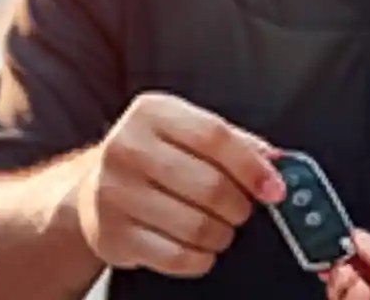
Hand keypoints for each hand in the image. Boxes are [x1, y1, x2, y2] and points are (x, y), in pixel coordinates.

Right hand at [73, 91, 286, 277]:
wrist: (94, 189)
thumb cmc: (154, 158)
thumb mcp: (188, 133)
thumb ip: (235, 143)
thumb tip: (276, 162)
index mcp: (152, 112)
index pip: (214, 136)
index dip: (252, 166)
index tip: (275, 189)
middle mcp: (126, 147)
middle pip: (208, 184)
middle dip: (240, 205)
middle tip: (243, 210)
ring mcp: (114, 192)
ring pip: (195, 225)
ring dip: (222, 234)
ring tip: (222, 228)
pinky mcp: (112, 234)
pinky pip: (175, 256)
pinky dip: (201, 257)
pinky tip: (200, 247)